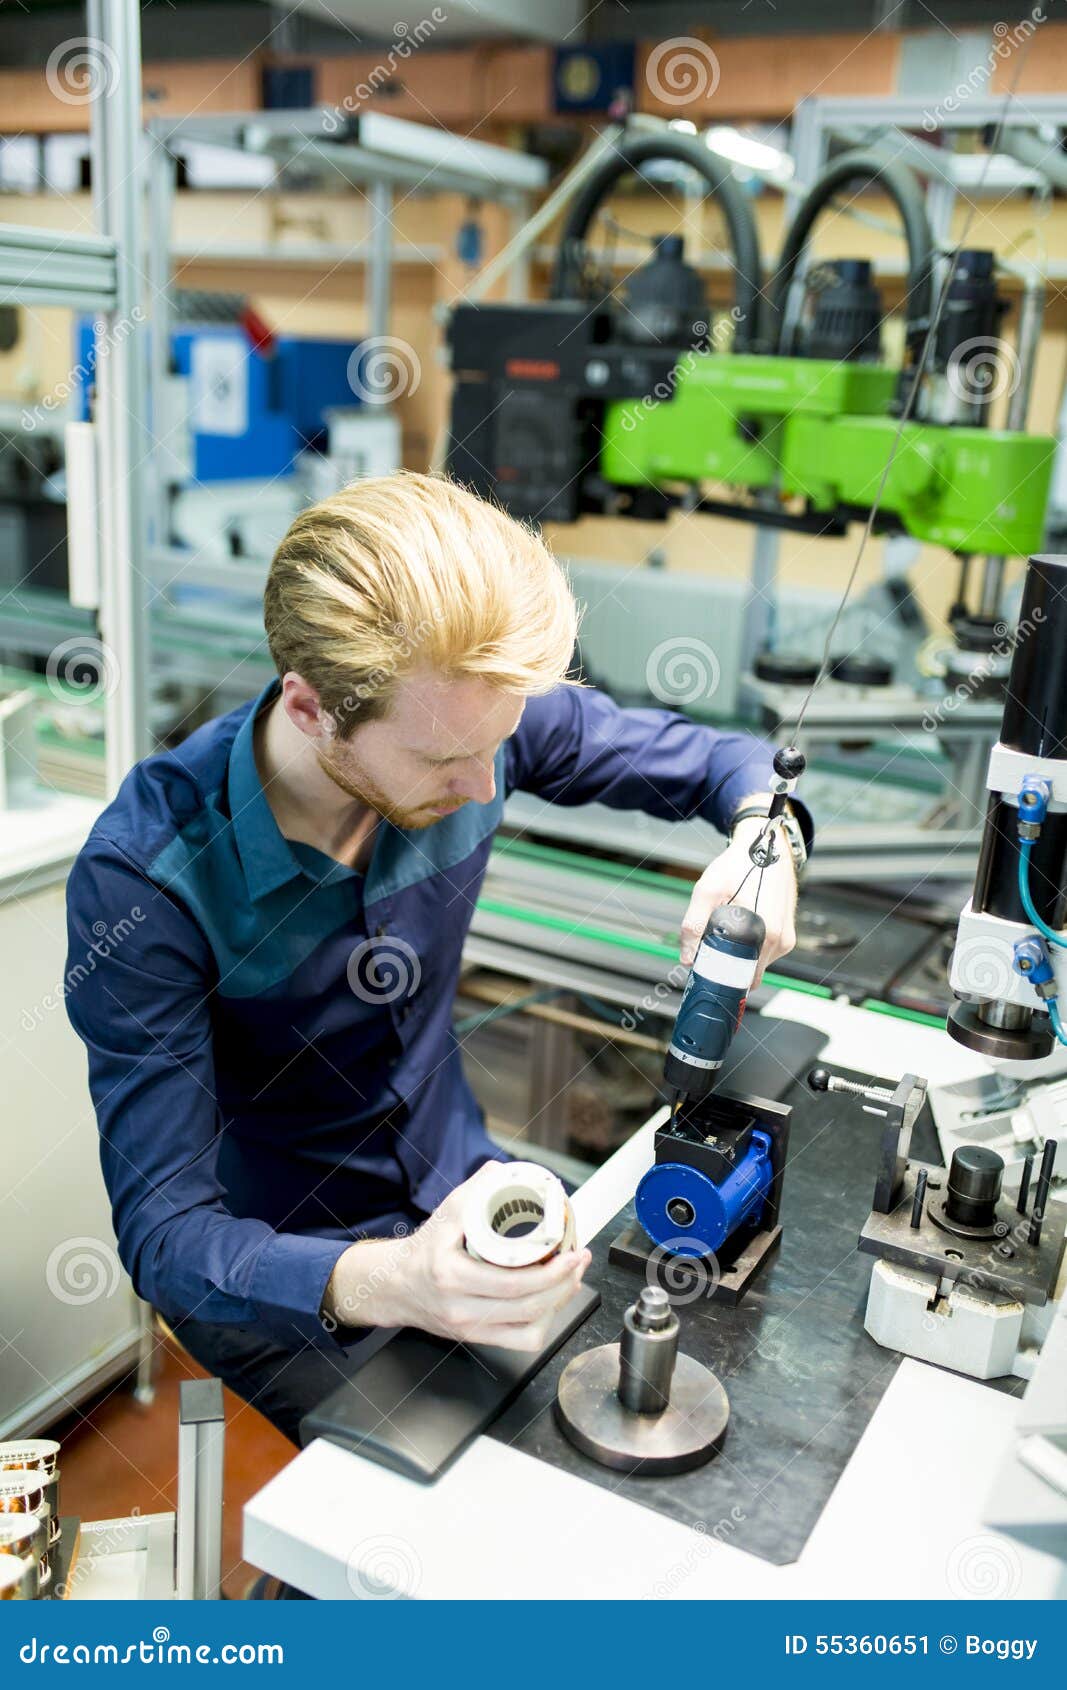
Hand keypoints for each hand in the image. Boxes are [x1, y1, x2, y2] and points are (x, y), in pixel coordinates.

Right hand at [324, 1163, 590, 1350]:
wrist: (396, 1284)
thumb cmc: (424, 1248)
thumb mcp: (445, 1212)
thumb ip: (476, 1189)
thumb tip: (504, 1172)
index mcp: (451, 1274)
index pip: (513, 1282)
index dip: (552, 1272)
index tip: (571, 1252)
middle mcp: (460, 1307)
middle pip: (528, 1306)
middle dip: (565, 1284)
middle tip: (579, 1261)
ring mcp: (469, 1327)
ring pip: (529, 1327)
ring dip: (559, 1304)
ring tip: (571, 1279)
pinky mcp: (476, 1338)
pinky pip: (521, 1341)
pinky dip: (544, 1323)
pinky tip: (551, 1303)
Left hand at [679, 817, 797, 985]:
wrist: (766, 846)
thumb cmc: (738, 866)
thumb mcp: (708, 890)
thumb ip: (694, 925)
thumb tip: (688, 959)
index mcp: (765, 934)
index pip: (740, 976)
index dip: (718, 976)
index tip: (703, 970)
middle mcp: (780, 941)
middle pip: (747, 972)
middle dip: (727, 966)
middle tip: (709, 949)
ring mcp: (786, 940)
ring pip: (756, 964)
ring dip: (739, 955)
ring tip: (727, 930)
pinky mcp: (787, 936)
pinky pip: (764, 953)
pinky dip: (750, 946)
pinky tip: (742, 927)